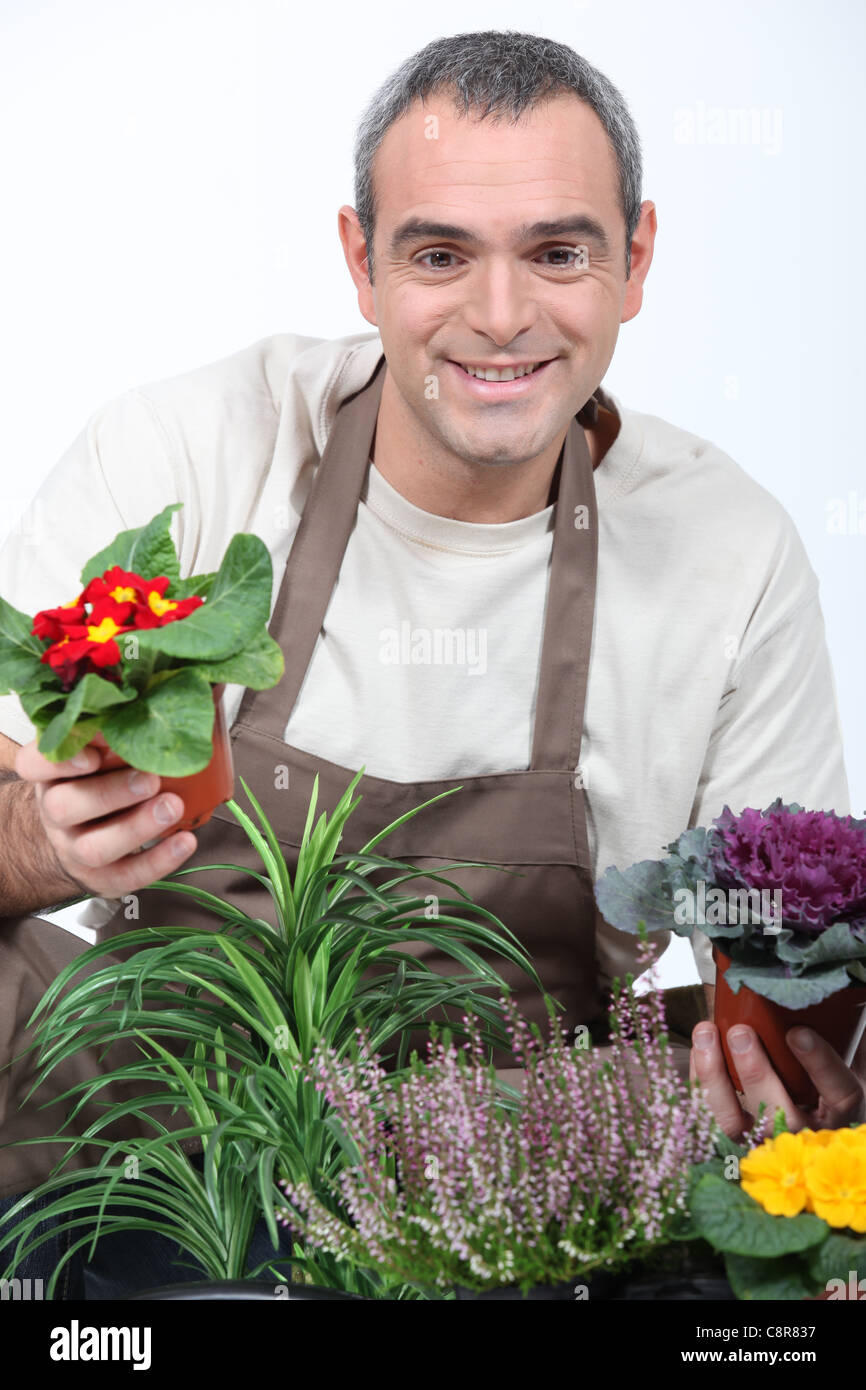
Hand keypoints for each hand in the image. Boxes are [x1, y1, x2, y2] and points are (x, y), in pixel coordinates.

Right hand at [15, 735, 197, 899]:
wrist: (84, 833)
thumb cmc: (98, 781)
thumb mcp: (100, 750)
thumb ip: (119, 727)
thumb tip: (170, 695)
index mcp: (53, 773)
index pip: (34, 765)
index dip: (58, 761)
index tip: (91, 755)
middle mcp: (57, 811)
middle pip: (64, 807)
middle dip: (109, 792)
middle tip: (149, 779)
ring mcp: (75, 848)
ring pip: (93, 847)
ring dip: (136, 827)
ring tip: (172, 806)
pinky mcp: (101, 877)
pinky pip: (125, 876)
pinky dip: (158, 861)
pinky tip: (184, 841)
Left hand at [689, 1021, 865, 1139]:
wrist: (790, 1125)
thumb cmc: (817, 1085)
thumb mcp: (844, 1067)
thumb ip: (852, 1043)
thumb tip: (853, 1005)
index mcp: (838, 1113)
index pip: (841, 1095)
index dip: (820, 1064)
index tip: (798, 1032)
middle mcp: (802, 1134)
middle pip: (781, 1116)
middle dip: (757, 1074)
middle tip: (741, 1033)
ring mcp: (762, 1142)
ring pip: (735, 1123)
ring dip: (716, 1078)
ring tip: (708, 1034)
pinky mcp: (728, 1139)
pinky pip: (707, 1118)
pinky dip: (699, 1082)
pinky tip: (699, 1049)